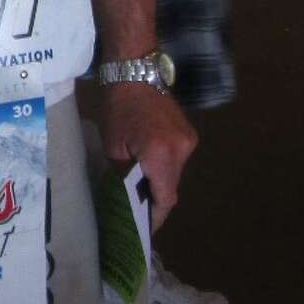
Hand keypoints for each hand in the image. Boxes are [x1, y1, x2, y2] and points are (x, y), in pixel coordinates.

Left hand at [94, 82, 196, 230]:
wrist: (135, 72)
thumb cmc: (117, 109)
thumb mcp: (114, 147)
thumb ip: (124, 177)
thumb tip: (127, 202)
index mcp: (162, 155)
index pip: (164, 198)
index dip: (154, 217)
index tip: (142, 231)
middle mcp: (182, 150)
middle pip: (171, 188)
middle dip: (154, 201)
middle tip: (135, 213)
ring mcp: (189, 141)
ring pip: (174, 175)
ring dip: (158, 183)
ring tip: (139, 190)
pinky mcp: (189, 134)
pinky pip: (177, 160)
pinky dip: (163, 168)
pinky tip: (147, 167)